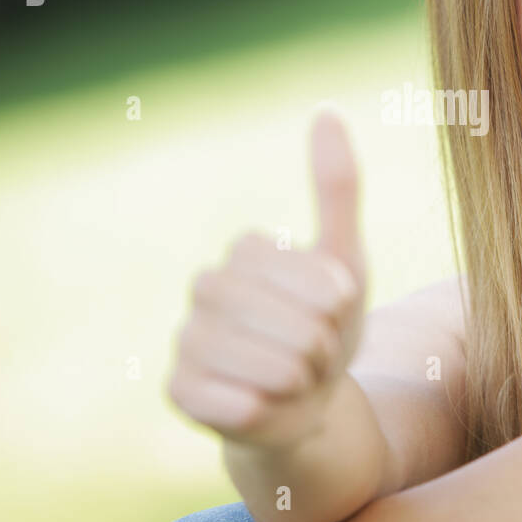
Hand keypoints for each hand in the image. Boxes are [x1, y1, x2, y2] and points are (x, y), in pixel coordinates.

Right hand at [167, 109, 366, 449]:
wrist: (303, 401)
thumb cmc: (326, 325)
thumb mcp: (345, 258)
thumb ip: (336, 187)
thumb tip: (327, 109)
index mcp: (243, 250)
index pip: (319, 285)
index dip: (339, 310)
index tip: (330, 314)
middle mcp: (205, 288)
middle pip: (298, 328)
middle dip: (322, 349)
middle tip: (310, 352)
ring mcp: (186, 339)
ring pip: (273, 368)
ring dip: (300, 382)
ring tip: (291, 376)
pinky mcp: (177, 391)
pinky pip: (239, 405)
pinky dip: (267, 411)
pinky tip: (260, 405)